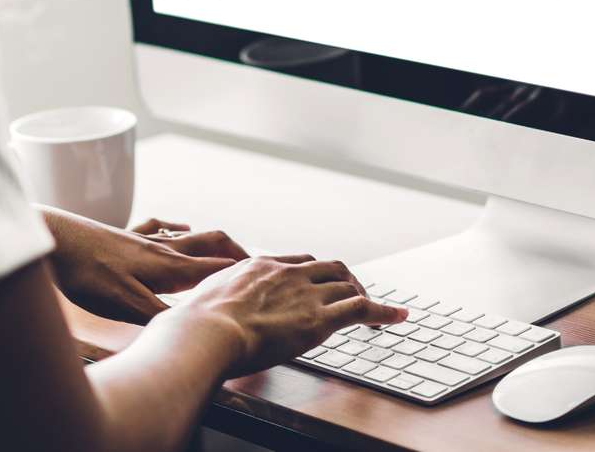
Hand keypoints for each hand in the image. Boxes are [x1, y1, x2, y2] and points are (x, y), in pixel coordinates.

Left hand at [41, 208, 249, 322]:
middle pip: (211, 244)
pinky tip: (178, 226)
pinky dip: (177, 228)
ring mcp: (143, 239)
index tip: (272, 277)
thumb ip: (161, 317)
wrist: (53, 240)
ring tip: (228, 249)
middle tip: (258, 264)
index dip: (245, 273)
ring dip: (212, 242)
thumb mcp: (125, 305)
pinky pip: (160, 227)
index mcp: (169, 267)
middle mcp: (162, 248)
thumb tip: (194, 329)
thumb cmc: (87, 273)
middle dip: (237, 254)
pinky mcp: (124, 235)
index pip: (218, 269)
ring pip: (189, 236)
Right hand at [173, 254, 407, 375]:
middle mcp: (286, 273)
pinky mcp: (319, 319)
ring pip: (347, 285)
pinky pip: (362, 309)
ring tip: (376, 312)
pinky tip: (399, 317)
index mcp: (259, 267)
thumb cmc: (195, 325)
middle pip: (328, 267)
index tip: (319, 283)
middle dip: (345, 281)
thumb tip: (196, 314)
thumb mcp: (202, 299)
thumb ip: (213, 300)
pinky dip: (385, 312)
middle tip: (353, 296)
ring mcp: (305, 293)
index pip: (296, 262)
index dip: (313, 273)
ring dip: (364, 298)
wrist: (205, 331)